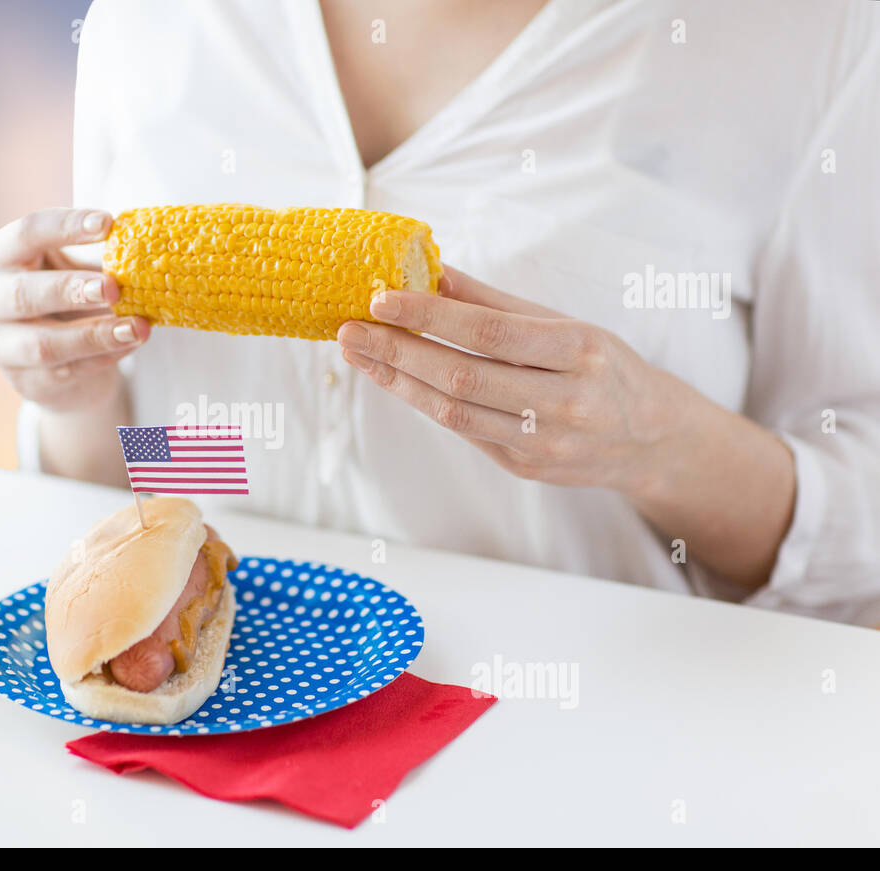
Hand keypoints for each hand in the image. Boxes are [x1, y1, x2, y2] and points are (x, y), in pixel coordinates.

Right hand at [0, 207, 150, 412]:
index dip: (64, 227)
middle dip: (69, 290)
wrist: (63, 362)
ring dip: (95, 335)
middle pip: (21, 293)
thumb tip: (142, 247)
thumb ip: (99, 260)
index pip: (24, 234)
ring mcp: (0, 345)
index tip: (107, 224)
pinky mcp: (24, 382)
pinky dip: (104, 358)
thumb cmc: (68, 301)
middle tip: (113, 288)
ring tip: (137, 327)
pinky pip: (66, 371)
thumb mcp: (76, 271)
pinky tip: (130, 344)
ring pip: (44, 344)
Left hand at [336, 267, 685, 495]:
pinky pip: (463, 432)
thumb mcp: (565, 323)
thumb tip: (430, 271)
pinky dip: (423, 402)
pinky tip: (395, 378)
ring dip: (398, 381)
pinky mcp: (525, 468)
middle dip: (397, 352)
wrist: (652, 438)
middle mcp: (564, 402)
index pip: (490, 332)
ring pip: (454, 413)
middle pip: (462, 378)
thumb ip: (494, 302)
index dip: (430, 316)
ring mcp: (544, 443)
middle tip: (349, 330)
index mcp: (580, 352)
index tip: (381, 299)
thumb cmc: (603, 367)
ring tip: (359, 353)